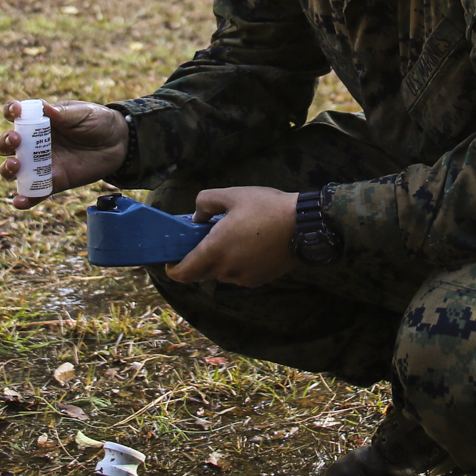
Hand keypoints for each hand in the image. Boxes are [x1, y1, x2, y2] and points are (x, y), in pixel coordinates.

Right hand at [0, 100, 126, 208]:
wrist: (118, 143)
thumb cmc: (97, 122)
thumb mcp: (82, 113)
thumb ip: (63, 113)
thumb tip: (44, 107)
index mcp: (39, 120)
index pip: (16, 115)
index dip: (10, 111)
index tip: (15, 111)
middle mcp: (34, 143)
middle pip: (7, 145)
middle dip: (4, 142)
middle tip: (15, 140)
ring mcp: (41, 164)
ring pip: (14, 170)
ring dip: (7, 169)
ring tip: (15, 166)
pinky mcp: (53, 182)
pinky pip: (34, 193)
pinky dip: (24, 199)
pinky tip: (19, 201)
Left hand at [165, 186, 298, 287]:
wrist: (305, 225)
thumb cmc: (267, 207)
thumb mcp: (232, 195)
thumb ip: (205, 202)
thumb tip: (197, 217)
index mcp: (215, 251)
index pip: (184, 273)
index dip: (173, 270)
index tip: (170, 262)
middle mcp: (227, 270)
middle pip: (200, 274)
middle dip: (197, 260)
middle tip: (202, 241)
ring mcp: (244, 278)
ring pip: (221, 274)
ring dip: (219, 261)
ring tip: (231, 238)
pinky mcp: (258, 280)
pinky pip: (238, 275)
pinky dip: (236, 264)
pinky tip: (248, 245)